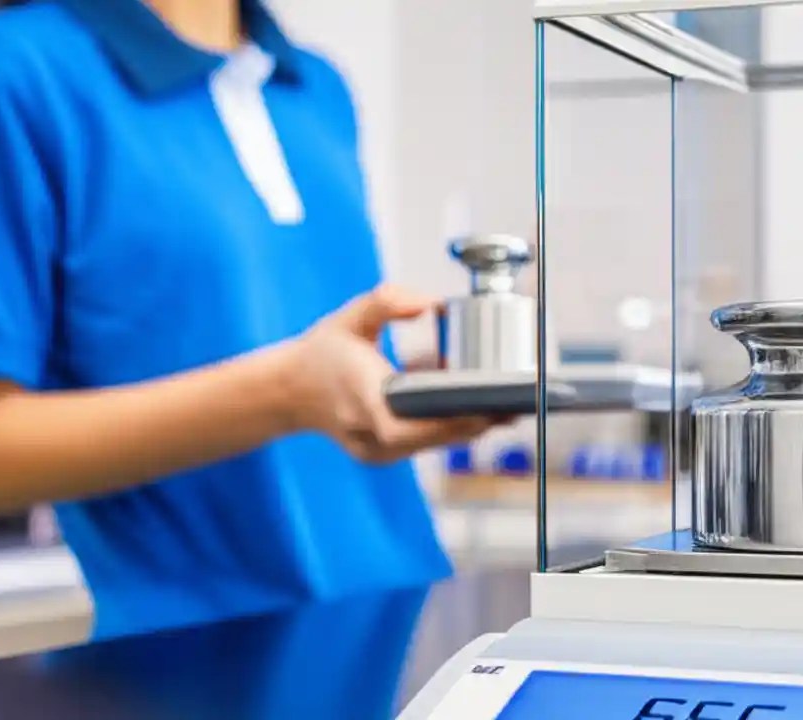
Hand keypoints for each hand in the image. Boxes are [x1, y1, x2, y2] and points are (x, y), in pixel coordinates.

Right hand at [286, 285, 494, 462]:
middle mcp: (371, 435)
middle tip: (515, 405)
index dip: (452, 421)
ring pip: (434, 443)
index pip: (410, 425)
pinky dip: (450, 428)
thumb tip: (431, 305)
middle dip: (477, 421)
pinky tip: (478, 413)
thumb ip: (387, 302)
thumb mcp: (350, 318)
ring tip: (507, 408)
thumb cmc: (321, 353)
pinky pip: (425, 444)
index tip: (487, 410)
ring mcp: (376, 452)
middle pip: (435, 437)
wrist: (287, 391)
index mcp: (363, 402)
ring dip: (469, 426)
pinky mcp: (383, 456)